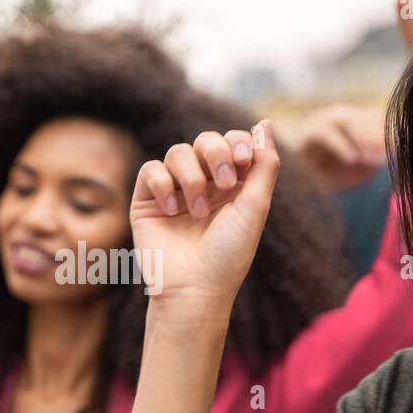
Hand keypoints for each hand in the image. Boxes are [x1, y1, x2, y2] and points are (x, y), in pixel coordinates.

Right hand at [130, 120, 279, 314]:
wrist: (194, 289)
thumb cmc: (228, 254)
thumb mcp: (255, 206)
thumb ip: (264, 164)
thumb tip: (265, 124)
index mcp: (231, 185)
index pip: (232, 142)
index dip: (237, 142)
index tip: (244, 162)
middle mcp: (202, 184)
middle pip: (205, 140)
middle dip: (216, 154)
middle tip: (225, 182)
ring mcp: (173, 191)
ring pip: (177, 151)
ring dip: (192, 177)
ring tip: (197, 211)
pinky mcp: (147, 200)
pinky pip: (151, 169)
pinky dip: (163, 184)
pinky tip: (172, 211)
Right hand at [297, 104, 386, 190]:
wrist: (293, 181)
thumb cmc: (326, 177)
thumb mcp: (356, 172)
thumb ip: (371, 162)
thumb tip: (387, 157)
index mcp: (356, 121)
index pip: (379, 120)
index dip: (392, 135)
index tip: (404, 151)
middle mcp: (341, 116)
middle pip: (366, 118)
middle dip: (381, 137)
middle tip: (393, 155)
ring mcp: (322, 121)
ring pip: (348, 121)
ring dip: (363, 139)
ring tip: (374, 159)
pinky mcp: (307, 131)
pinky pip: (326, 133)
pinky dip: (341, 145)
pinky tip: (353, 159)